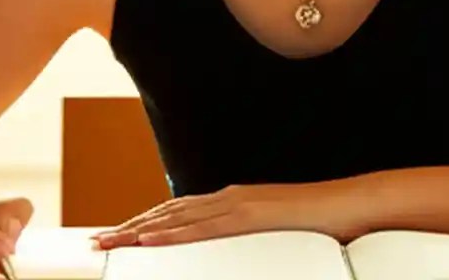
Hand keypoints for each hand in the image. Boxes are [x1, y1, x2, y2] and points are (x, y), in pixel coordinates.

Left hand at [91, 182, 362, 248]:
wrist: (351, 204)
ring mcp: (238, 204)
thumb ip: (248, 236)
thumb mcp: (274, 232)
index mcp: (232, 201)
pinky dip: (171, 234)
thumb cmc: (319, 223)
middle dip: (128, 227)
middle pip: (167, 213)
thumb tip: (229, 251)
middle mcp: (228, 197)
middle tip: (96, 240)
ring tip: (109, 241)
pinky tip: (148, 240)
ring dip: (137, 230)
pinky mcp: (250, 215)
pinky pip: (203, 228)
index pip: (177, 213)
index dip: (143, 223)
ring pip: (176, 219)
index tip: (116, 235)